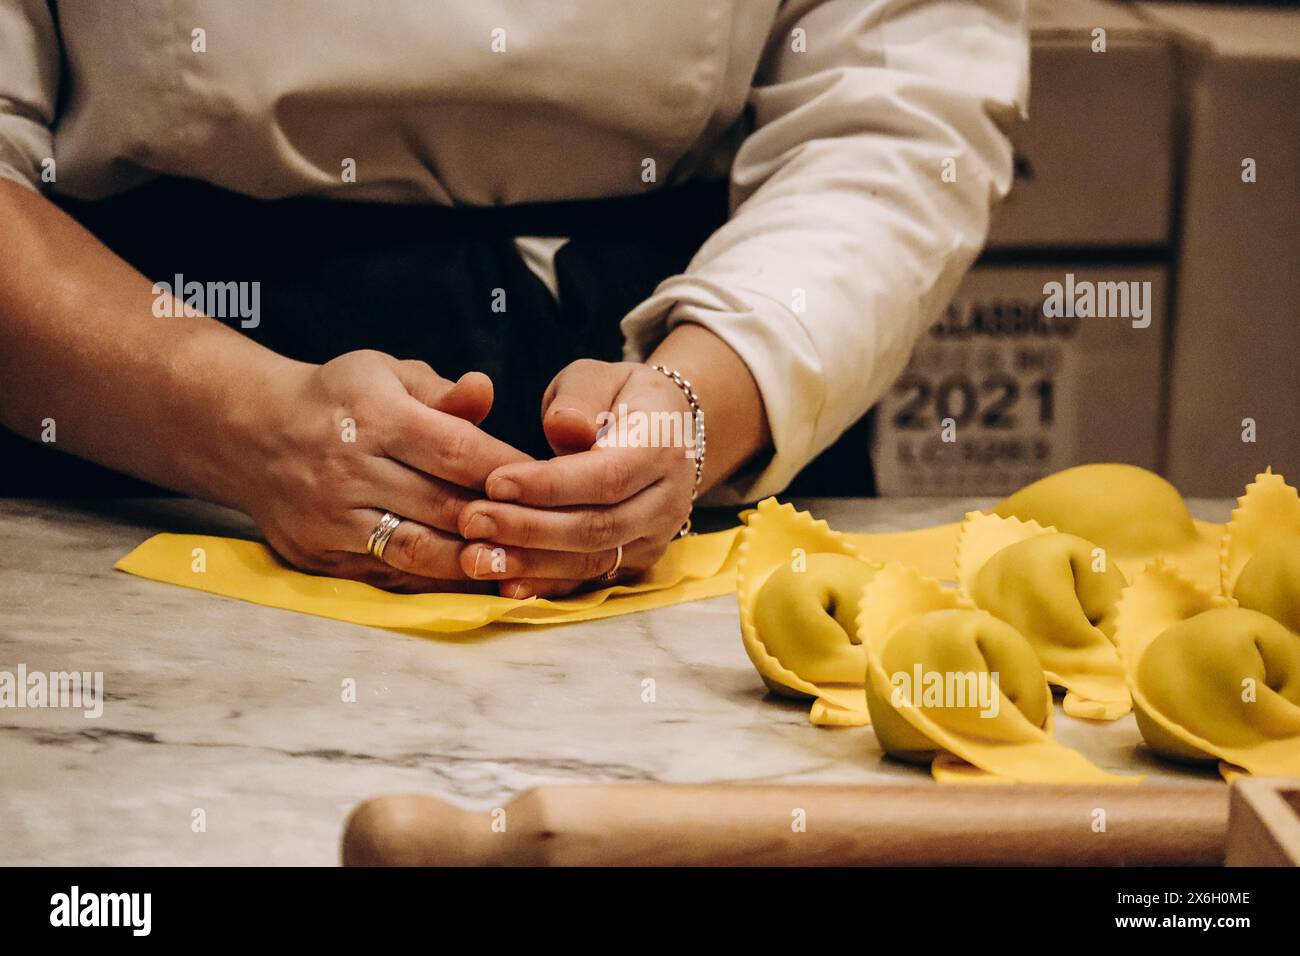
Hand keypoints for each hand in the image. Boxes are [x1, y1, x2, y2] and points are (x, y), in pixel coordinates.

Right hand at [232, 350, 530, 591]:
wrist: (250, 431)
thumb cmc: (339, 399)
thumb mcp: (385, 374)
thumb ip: (441, 391)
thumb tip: (485, 392)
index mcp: (373, 416)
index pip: (458, 452)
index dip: (510, 472)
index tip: (552, 483)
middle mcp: (348, 469)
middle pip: (445, 506)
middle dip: (502, 522)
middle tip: (551, 532)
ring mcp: (329, 517)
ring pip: (419, 550)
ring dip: (473, 562)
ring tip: (518, 564)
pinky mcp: (316, 554)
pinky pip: (387, 573)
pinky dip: (432, 579)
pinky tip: (470, 578)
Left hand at [455, 359, 697, 598]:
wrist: (665, 432)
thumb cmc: (618, 397)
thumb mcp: (600, 377)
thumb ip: (580, 397)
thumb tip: (564, 426)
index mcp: (662, 448)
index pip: (606, 476)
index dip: (550, 485)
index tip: (493, 482)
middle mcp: (667, 501)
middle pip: (597, 527)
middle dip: (529, 529)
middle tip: (471, 521)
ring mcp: (655, 538)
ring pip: (592, 562)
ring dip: (531, 564)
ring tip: (476, 557)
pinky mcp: (635, 562)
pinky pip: (590, 581)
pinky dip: (547, 586)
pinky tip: (505, 586)